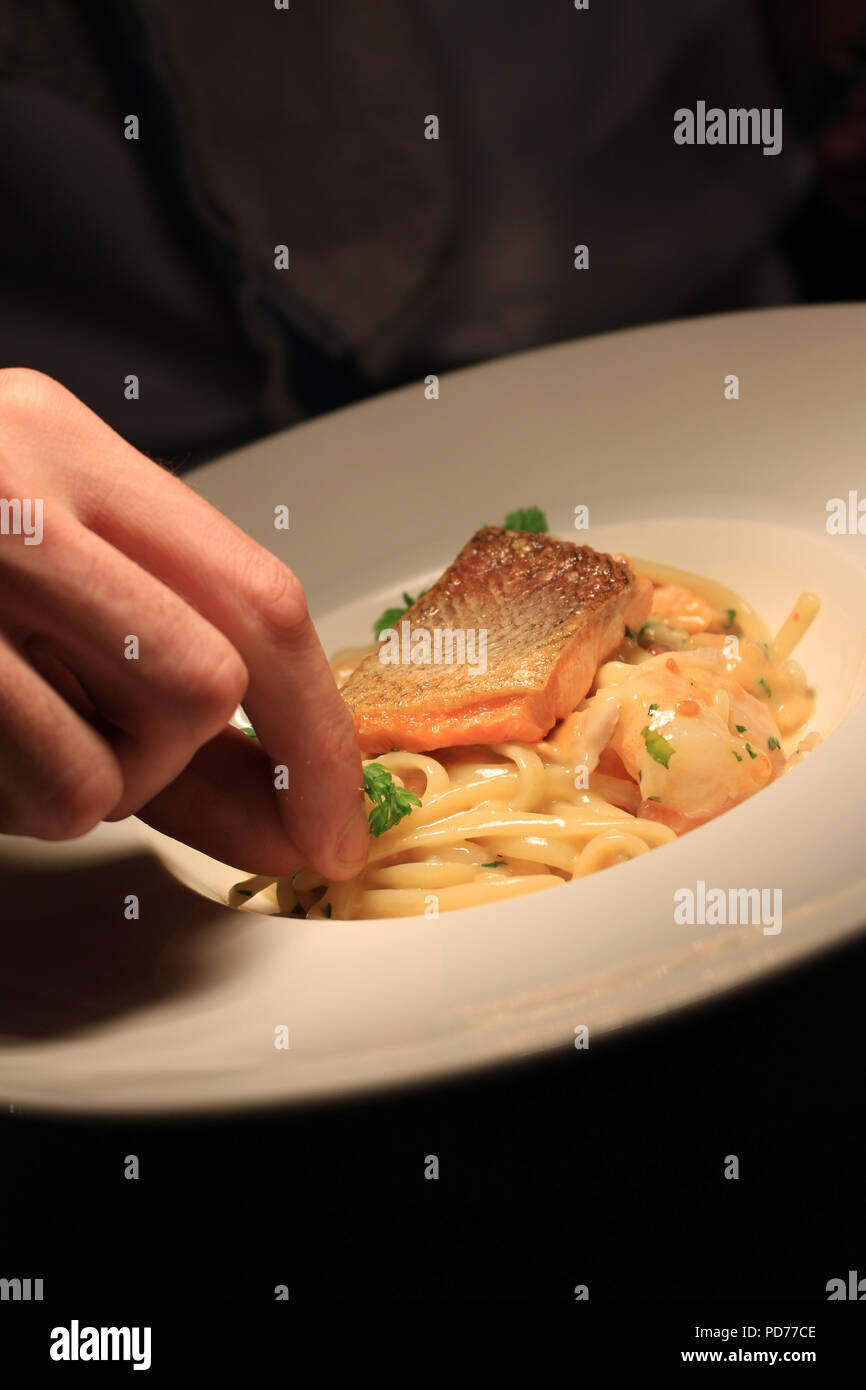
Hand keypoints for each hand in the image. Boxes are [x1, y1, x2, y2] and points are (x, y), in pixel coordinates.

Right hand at [0, 369, 367, 878]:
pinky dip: (21, 805)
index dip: (318, 725)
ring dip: (93, 790)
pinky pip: (46, 792)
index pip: (257, 590)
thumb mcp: (38, 579)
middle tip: (188, 792)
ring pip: (127, 756)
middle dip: (213, 767)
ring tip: (13, 740)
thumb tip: (287, 805)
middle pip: (214, 673)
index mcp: (60, 442)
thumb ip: (155, 679)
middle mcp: (11, 485)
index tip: (340, 814)